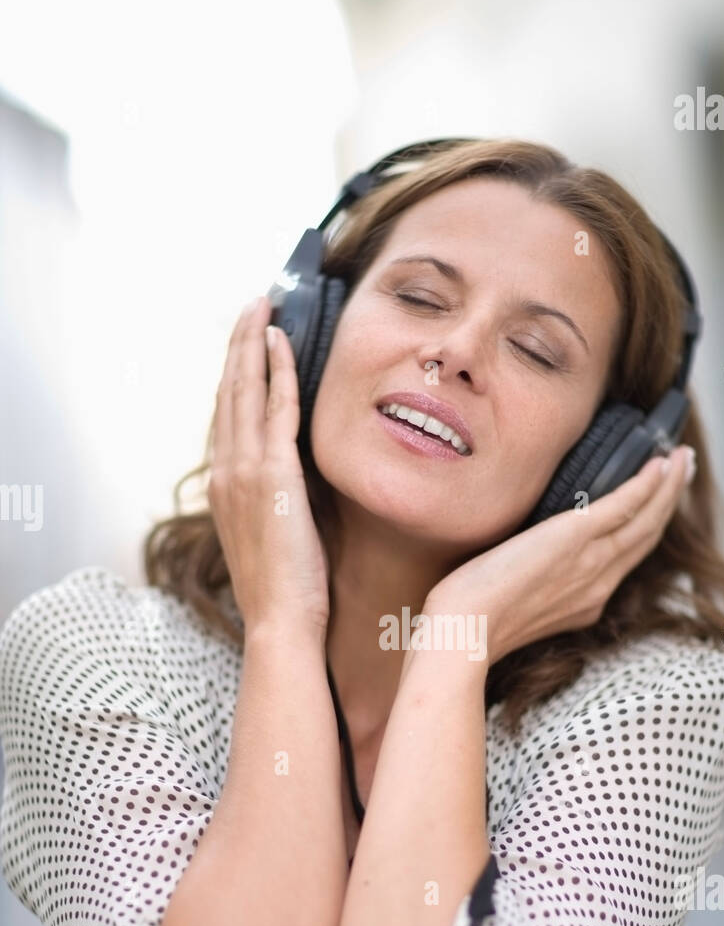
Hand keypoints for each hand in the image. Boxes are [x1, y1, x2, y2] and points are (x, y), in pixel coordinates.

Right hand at [208, 295, 329, 640]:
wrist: (280, 623)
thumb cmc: (286, 591)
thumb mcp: (275, 535)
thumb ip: (278, 499)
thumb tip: (297, 479)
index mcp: (224, 487)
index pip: (227, 416)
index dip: (234, 373)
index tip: (245, 340)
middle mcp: (226, 472)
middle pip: (228, 392)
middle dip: (238, 343)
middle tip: (251, 303)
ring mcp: (244, 472)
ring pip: (244, 392)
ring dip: (253, 344)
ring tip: (262, 306)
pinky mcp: (272, 477)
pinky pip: (276, 411)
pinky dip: (279, 373)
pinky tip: (284, 344)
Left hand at [426, 445, 694, 667]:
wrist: (463, 633)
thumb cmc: (469, 623)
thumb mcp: (509, 602)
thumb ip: (525, 583)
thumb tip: (516, 562)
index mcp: (583, 603)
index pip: (623, 560)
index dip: (643, 529)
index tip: (654, 504)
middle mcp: (597, 586)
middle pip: (645, 538)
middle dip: (667, 503)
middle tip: (681, 470)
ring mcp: (591, 564)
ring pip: (646, 522)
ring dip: (668, 487)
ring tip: (682, 458)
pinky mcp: (576, 540)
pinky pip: (625, 507)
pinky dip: (648, 485)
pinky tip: (660, 464)